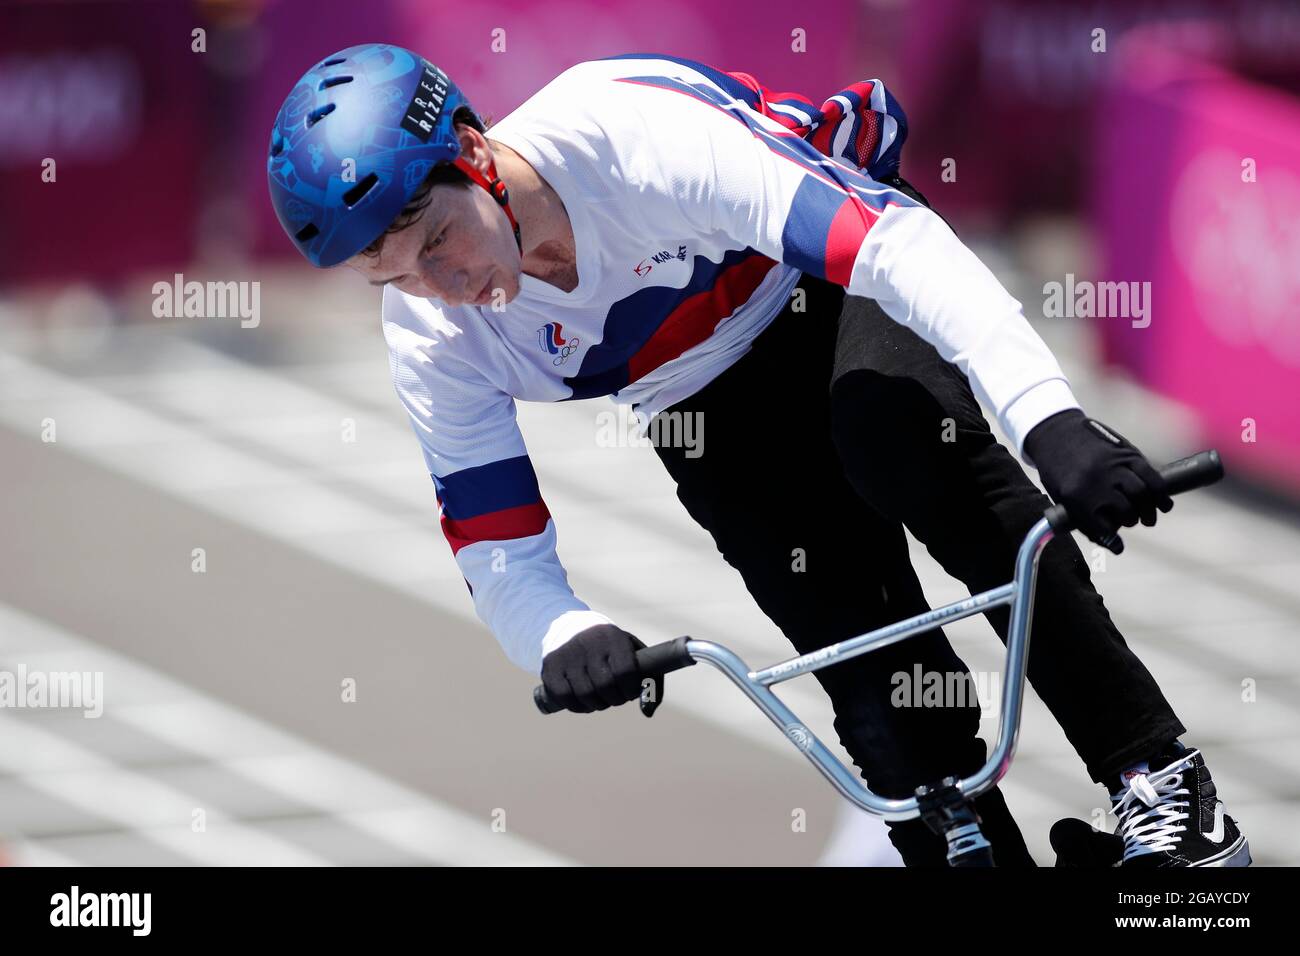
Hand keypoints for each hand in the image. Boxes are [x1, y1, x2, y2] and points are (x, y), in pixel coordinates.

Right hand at [540, 624, 662, 715]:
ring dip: (596, 705)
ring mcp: (567, 655)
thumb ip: (650, 682)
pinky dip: (577, 706)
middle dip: (615, 699)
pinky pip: (564, 697)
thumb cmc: (612, 649)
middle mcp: (589, 643)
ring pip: (584, 694)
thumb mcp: (634, 654)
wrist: (573, 628)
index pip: (625, 671)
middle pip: (604, 686)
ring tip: (601, 700)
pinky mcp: (550, 666)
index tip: (630, 692)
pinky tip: (584, 703)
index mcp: (613, 638)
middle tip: (616, 698)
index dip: (630, 689)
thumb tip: (647, 712)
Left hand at [1024, 410, 1172, 553]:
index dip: (1113, 541)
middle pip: (1126, 510)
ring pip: (1141, 494)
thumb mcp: (1060, 497)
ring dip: (1149, 510)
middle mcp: (1096, 480)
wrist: (1055, 433)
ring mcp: (1113, 465)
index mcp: (1075, 495)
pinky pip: (1151, 475)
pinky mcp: (1126, 453)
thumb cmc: (1057, 471)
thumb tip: (1113, 544)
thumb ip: (1084, 520)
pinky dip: (1160, 493)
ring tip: (1148, 518)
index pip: (1102, 527)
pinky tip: (1164, 504)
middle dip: (1131, 521)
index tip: (1118, 545)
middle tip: (1132, 522)